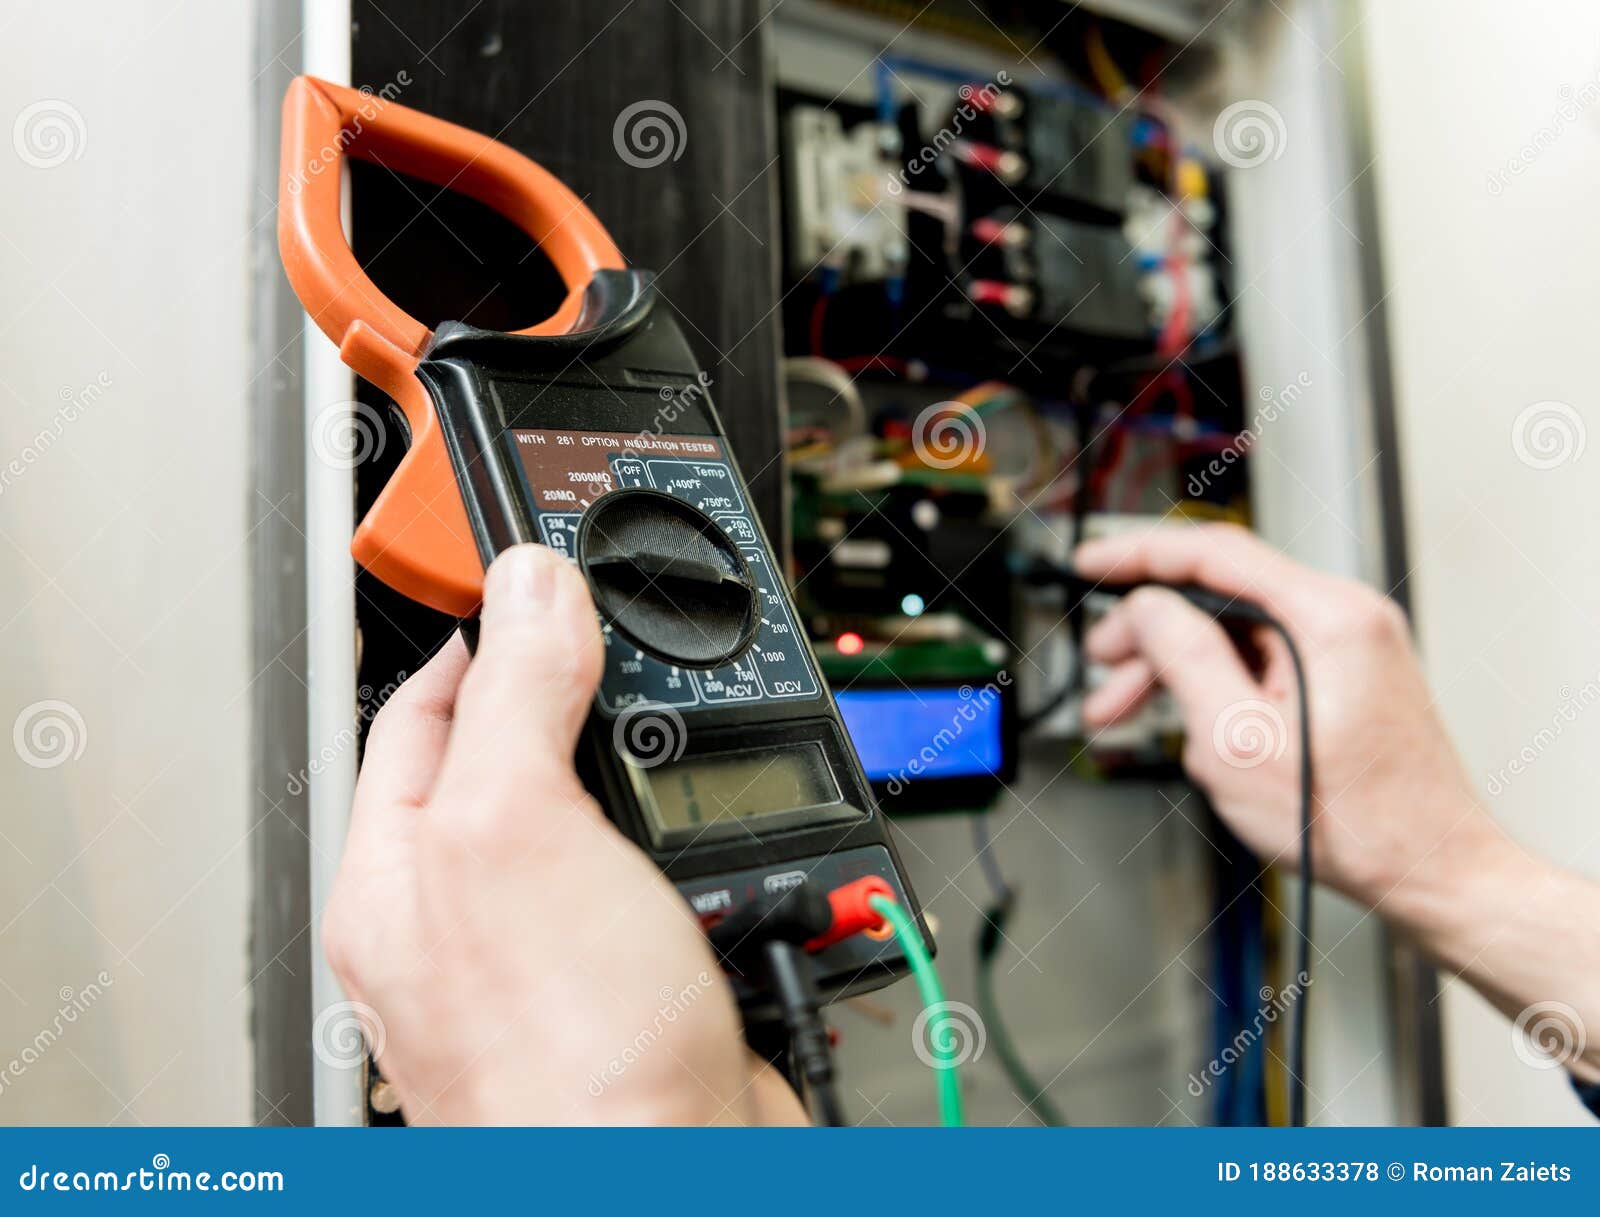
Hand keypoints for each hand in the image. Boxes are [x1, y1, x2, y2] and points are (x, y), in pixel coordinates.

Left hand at [321, 544, 806, 1124]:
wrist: (677, 1177)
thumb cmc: (563, 1060)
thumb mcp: (520, 830)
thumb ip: (519, 698)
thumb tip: (530, 586)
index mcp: (400, 875)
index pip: (427, 710)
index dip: (486, 634)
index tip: (544, 581)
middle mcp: (469, 913)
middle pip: (522, 756)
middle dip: (581, 697)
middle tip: (631, 644)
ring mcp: (561, 947)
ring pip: (608, 814)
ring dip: (657, 771)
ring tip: (689, 731)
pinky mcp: (643, 974)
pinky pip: (670, 876)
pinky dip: (708, 842)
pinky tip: (730, 834)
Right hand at [1073, 524, 1599, 1084]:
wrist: (1432, 872)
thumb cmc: (1356, 823)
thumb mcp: (1238, 741)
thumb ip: (1185, 658)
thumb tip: (1147, 608)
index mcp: (1329, 617)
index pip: (1214, 553)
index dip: (1139, 554)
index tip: (1091, 562)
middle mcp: (1348, 618)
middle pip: (1221, 593)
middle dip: (1150, 628)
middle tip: (1103, 662)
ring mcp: (1351, 648)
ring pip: (1237, 631)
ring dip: (1176, 665)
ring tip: (1124, 708)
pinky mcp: (1347, 678)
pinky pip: (1264, 660)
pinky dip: (1217, 685)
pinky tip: (1191, 731)